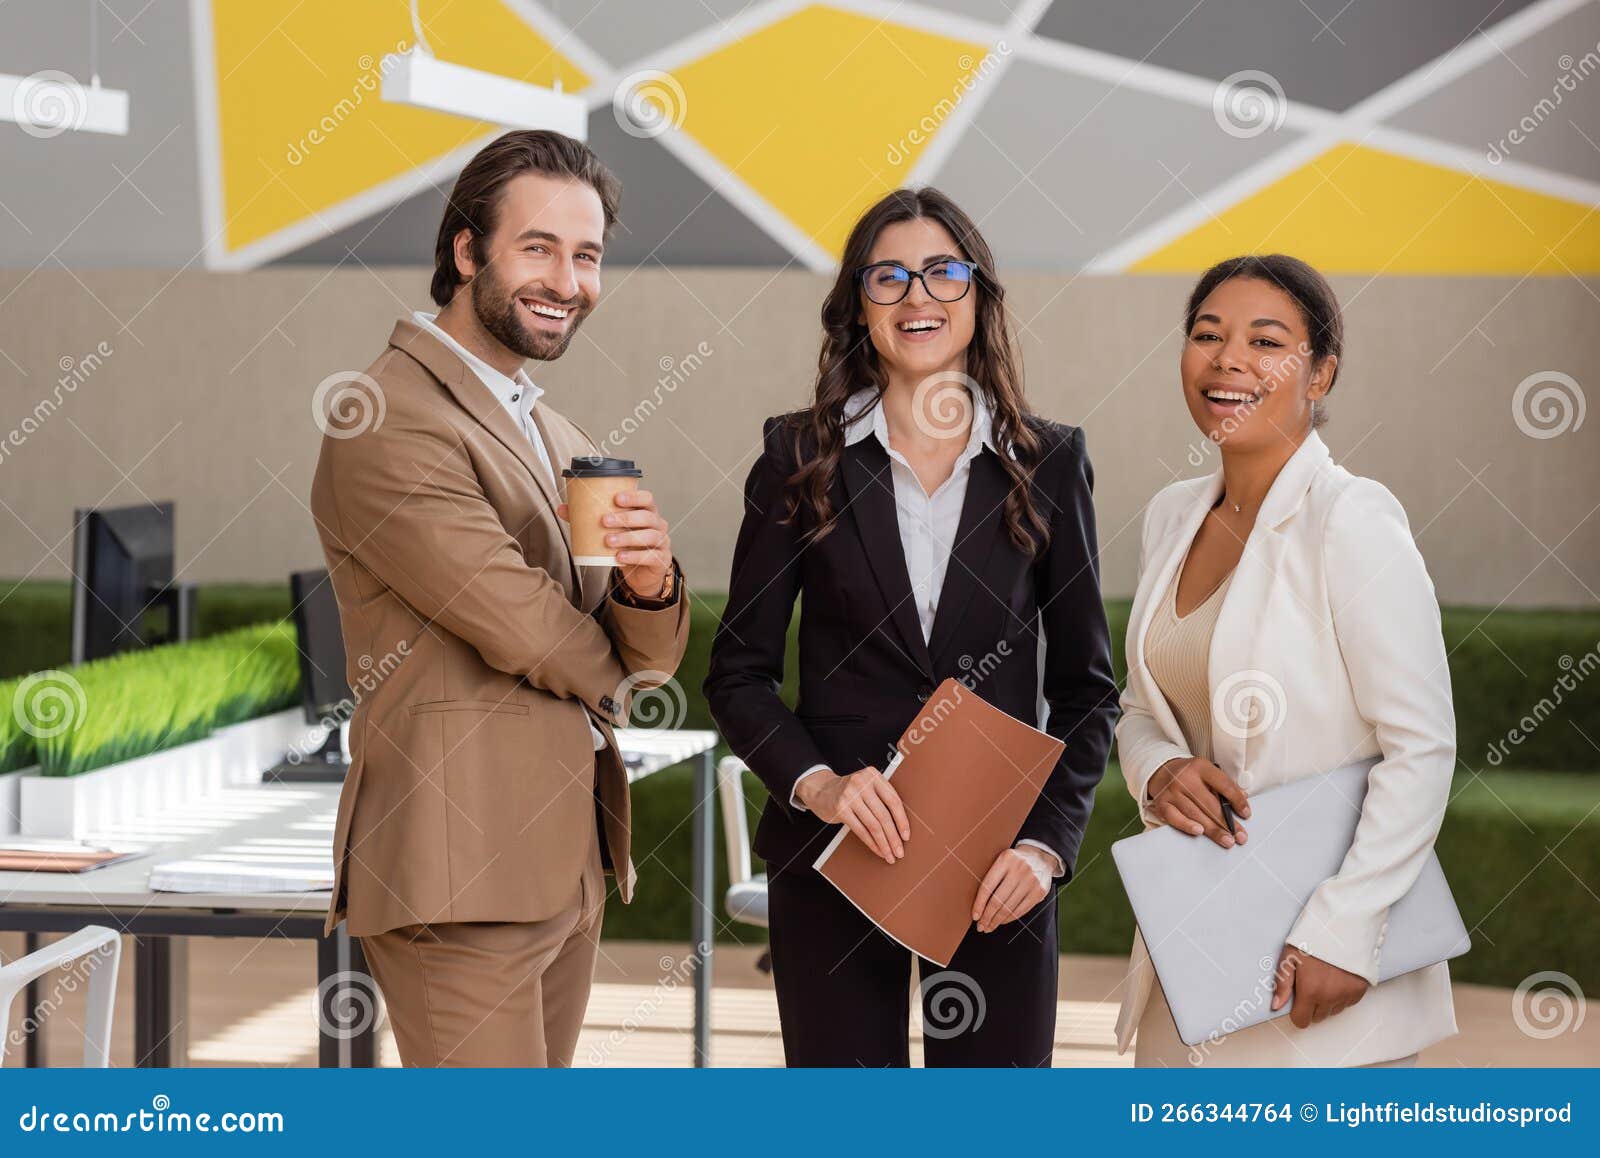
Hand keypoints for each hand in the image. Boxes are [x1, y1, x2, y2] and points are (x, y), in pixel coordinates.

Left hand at [556, 488, 671, 597]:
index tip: (616, 499)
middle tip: (604, 521)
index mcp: (647, 512)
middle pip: (647, 516)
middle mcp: (658, 525)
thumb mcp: (611, 530)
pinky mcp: (661, 560)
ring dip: (627, 537)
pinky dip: (634, 556)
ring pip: (649, 536)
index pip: (647, 499)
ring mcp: (662, 542)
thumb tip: (563, 508)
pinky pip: (650, 556)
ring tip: (608, 541)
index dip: (634, 497)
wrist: (641, 572)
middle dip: (625, 518)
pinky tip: (620, 557)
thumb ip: (588, 519)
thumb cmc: (627, 545)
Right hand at [794, 766, 908, 863]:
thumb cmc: (850, 791)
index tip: (906, 836)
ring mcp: (850, 795)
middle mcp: (862, 783)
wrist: (820, 790)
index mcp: (873, 775)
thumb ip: (882, 798)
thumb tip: (902, 827)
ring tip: (890, 855)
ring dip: (884, 843)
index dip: (902, 820)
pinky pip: (861, 830)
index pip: (893, 800)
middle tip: (900, 852)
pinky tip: (878, 850)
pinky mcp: (840, 808)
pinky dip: (871, 843)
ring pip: (873, 825)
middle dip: (894, 837)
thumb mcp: (867, 786)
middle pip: (884, 815)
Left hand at [971, 847, 1050, 932]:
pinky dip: (1009, 919)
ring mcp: (1031, 881)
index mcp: (1005, 859)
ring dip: (996, 921)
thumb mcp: (1001, 860)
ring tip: (989, 927)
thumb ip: (991, 875)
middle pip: (998, 900)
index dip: (979, 904)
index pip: (987, 886)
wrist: (1040, 856)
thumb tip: (976, 903)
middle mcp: (1020, 869)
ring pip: (1009, 908)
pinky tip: (1001, 922)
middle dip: (987, 917)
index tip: (975, 916)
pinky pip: (1020, 910)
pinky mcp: (1039, 892)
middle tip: (981, 927)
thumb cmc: (1013, 862)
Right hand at [1146, 755, 1249, 848]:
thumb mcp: (1208, 772)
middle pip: (1209, 803)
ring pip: (1195, 813)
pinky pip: (1174, 817)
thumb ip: (1224, 785)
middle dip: (1227, 823)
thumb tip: (1242, 799)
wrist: (1161, 770)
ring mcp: (1172, 791)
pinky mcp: (1162, 803)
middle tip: (1239, 836)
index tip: (1246, 814)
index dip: (1237, 801)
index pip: (1223, 785)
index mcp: (1201, 767)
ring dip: (1212, 829)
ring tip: (1226, 840)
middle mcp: (1185, 778)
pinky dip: (1186, 825)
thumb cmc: (1190, 774)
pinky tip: (1198, 832)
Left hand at [1272, 943, 1369, 1026]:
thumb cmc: (1314, 938)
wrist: (1342, 926)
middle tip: (1309, 984)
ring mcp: (1346, 995)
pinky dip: (1341, 995)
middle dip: (1311, 1006)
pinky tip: (1336, 978)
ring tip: (1323, 979)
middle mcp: (1330, 997)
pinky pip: (1347, 1003)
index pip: (1301, 1021)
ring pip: (1333, 1011)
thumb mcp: (1289, 956)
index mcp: (1310, 991)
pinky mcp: (1359, 990)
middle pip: (1317, 1017)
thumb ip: (1282, 984)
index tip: (1296, 1001)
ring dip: (1327, 1001)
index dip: (1296, 1012)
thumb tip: (1276, 1005)